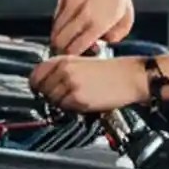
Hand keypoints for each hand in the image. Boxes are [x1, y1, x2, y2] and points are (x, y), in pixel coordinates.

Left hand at [29, 55, 146, 112]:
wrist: (133, 77)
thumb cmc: (114, 70)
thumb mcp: (84, 63)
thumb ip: (63, 70)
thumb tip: (46, 84)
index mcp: (65, 59)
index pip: (35, 75)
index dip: (37, 84)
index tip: (41, 88)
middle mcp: (65, 71)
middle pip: (41, 90)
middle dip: (50, 94)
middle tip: (65, 94)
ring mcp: (70, 86)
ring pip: (52, 101)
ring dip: (61, 102)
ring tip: (78, 96)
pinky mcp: (79, 100)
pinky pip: (65, 108)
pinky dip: (72, 108)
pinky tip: (85, 101)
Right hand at [51, 0, 135, 54]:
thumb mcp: (126, 18)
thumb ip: (115, 36)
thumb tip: (99, 44)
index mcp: (99, 23)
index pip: (74, 49)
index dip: (72, 56)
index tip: (77, 55)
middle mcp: (83, 14)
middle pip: (59, 42)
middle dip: (62, 49)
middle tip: (70, 48)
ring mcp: (71, 3)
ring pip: (54, 30)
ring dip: (60, 36)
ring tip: (70, 35)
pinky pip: (56, 15)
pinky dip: (59, 23)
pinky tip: (70, 20)